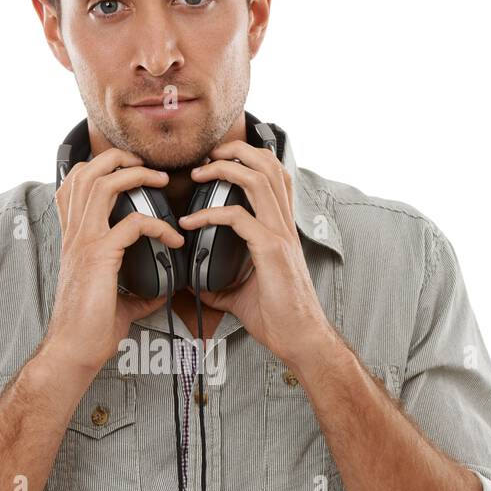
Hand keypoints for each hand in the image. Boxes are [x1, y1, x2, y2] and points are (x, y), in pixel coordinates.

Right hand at [46, 147, 184, 374]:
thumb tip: (164, 288)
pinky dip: (159, 225)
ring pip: (103, 184)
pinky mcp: (99, 257)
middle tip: (147, 165)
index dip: (99, 167)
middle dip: (119, 158)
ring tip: (161, 180)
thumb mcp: (118, 300)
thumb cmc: (90, 328)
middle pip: (87, 171)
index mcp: (74, 238)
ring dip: (136, 175)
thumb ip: (138, 288)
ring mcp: (84, 242)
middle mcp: (75, 234)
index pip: (74, 184)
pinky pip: (133, 224)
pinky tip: (174, 239)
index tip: (128, 170)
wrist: (74, 350)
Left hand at [178, 140, 331, 366]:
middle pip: (269, 165)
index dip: (250, 159)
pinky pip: (238, 217)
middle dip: (236, 151)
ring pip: (258, 180)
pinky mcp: (271, 251)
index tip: (219, 161)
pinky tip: (190, 221)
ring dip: (225, 169)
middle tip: (207, 156)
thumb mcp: (241, 295)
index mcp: (281, 229)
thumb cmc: (278, 317)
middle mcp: (284, 226)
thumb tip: (190, 284)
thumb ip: (218, 283)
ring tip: (199, 173)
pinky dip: (210, 214)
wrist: (300, 340)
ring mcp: (280, 235)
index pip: (274, 176)